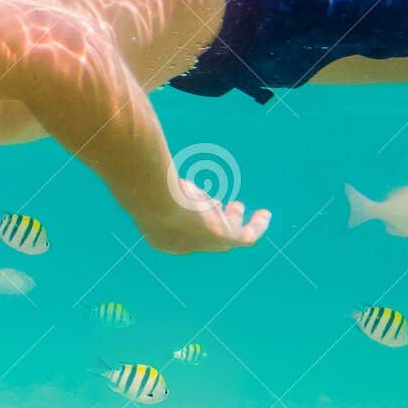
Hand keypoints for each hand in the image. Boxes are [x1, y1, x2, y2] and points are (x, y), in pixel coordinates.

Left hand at [142, 181, 270, 253]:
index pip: (181, 230)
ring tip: (239, 205)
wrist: (151, 200)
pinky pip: (245, 237)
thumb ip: (148, 177)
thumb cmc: (142, 187)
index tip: (199, 199)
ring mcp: (202, 244)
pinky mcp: (222, 237)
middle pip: (203, 235)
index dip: (192, 216)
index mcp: (160, 236)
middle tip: (221, 203)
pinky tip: (265, 214)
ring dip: (233, 220)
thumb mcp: (145, 182)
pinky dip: (256, 226)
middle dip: (213, 220)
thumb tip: (144, 162)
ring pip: (225, 235)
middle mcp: (182, 246)